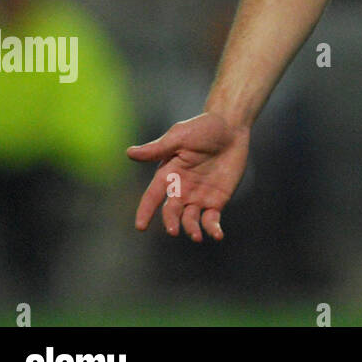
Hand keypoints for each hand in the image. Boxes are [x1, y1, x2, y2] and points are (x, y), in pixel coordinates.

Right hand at [127, 112, 249, 241]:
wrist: (232, 126)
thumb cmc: (203, 127)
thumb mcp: (180, 135)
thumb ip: (158, 148)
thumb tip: (130, 153)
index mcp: (168, 174)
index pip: (152, 195)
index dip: (145, 210)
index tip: (140, 226)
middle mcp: (181, 189)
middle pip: (171, 211)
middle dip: (171, 222)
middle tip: (173, 230)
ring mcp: (199, 196)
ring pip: (190, 219)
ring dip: (191, 229)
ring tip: (195, 235)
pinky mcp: (217, 200)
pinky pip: (211, 219)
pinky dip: (212, 228)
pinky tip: (217, 234)